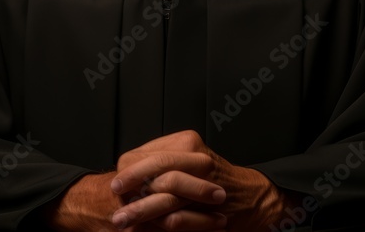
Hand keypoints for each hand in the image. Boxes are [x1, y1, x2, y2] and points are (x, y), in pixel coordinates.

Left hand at [110, 130, 294, 230]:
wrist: (250, 196)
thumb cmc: (212, 180)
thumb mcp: (188, 160)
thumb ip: (161, 162)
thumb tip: (124, 174)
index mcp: (186, 141)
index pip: (150, 152)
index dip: (130, 170)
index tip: (116, 185)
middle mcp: (197, 157)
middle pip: (156, 168)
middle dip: (131, 185)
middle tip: (114, 199)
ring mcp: (206, 180)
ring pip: (166, 193)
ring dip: (141, 210)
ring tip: (123, 221)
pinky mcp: (211, 205)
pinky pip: (181, 214)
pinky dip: (162, 224)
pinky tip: (151, 229)